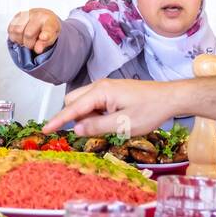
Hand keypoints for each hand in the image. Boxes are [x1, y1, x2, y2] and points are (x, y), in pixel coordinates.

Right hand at [7, 8, 61, 54]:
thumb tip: (37, 49)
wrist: (44, 17)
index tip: (43, 37)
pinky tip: (20, 36)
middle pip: (28, 34)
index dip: (45, 33)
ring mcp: (27, 14)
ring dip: (20, 40)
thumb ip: (44, 44)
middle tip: (32, 44)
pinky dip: (14, 36)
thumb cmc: (47, 29)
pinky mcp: (18, 15)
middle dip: (29, 44)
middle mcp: (38, 15)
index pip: (47, 28)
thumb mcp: (51, 38)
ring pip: (17, 31)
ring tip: (25, 40)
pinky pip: (11, 29)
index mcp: (50, 21)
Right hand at [43, 78, 182, 135]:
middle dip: (76, 118)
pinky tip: (113, 121)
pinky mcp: (111, 92)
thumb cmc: (151, 109)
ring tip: (111, 125)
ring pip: (83, 103)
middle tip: (95, 130)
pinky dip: (96, 114)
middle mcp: (100, 86)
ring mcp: (106, 88)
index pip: (72, 108)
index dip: (58, 121)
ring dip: (88, 117)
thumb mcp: (123, 124)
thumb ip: (97, 127)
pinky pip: (94, 103)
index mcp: (101, 92)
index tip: (45, 130)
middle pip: (73, 102)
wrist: (170, 98)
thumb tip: (76, 129)